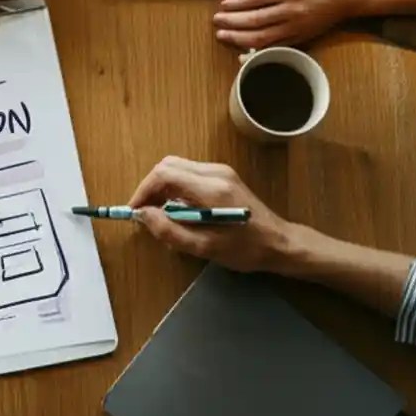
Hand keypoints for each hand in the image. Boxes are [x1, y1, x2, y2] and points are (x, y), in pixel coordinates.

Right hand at [128, 157, 299, 272]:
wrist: (280, 243)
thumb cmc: (246, 249)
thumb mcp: (205, 247)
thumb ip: (171, 231)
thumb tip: (143, 215)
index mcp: (211, 188)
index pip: (165, 174)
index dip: (144, 191)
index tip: (135, 211)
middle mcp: (215, 172)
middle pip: (168, 166)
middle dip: (151, 188)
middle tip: (145, 214)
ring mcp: (220, 172)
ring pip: (177, 168)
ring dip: (163, 189)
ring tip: (162, 216)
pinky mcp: (223, 177)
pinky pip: (189, 175)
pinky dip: (175, 189)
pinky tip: (179, 212)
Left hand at [214, 0, 364, 49]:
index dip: (234, 1)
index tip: (221, 3)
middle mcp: (291, 8)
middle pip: (254, 18)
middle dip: (231, 20)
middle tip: (216, 20)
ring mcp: (296, 25)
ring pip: (261, 36)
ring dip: (238, 37)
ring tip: (222, 34)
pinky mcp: (299, 38)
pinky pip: (273, 47)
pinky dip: (255, 51)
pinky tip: (240, 51)